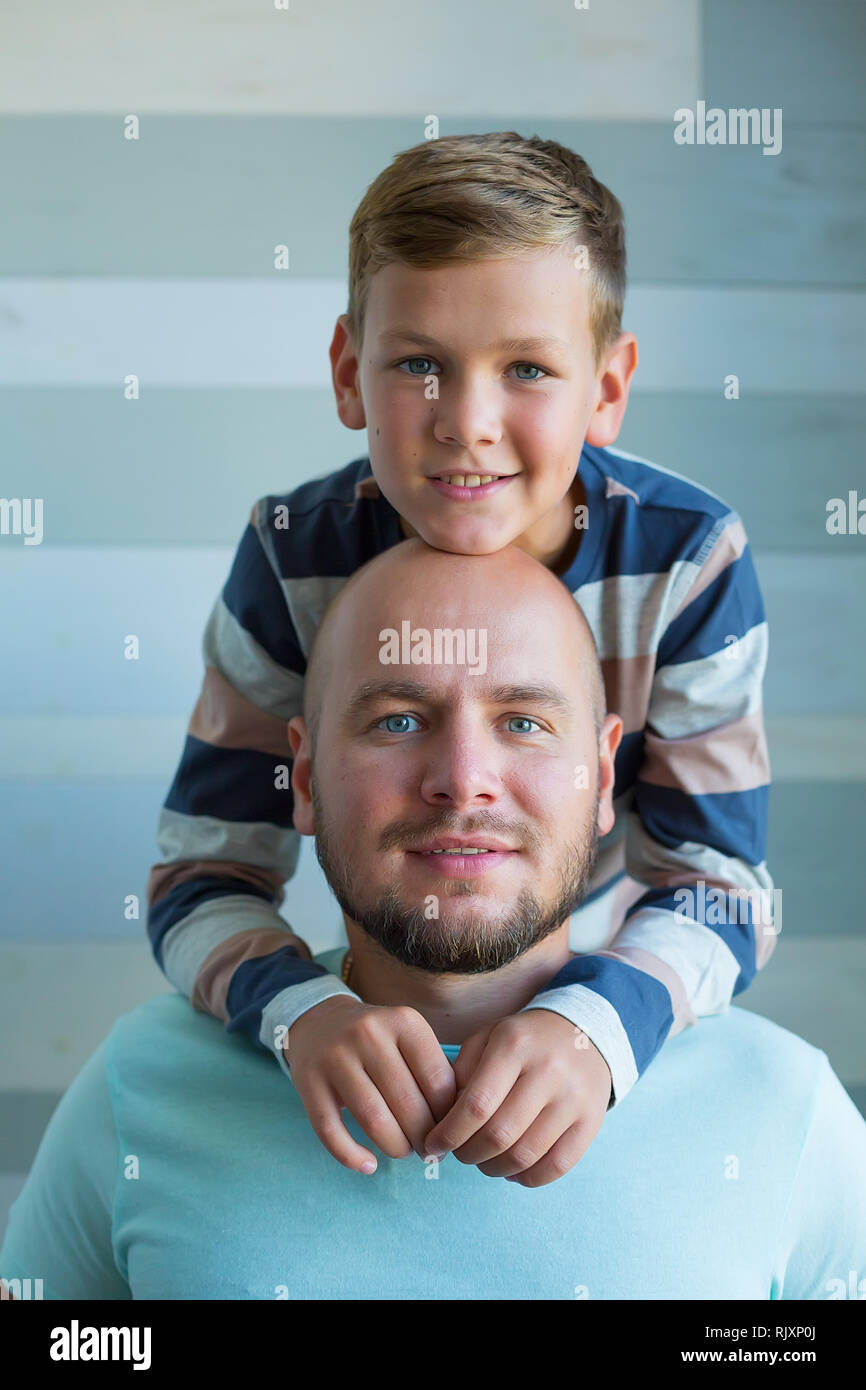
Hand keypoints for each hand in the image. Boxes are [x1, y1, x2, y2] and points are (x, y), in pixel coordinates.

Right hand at [285, 996, 456, 1173]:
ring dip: (395, 1146)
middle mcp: (369, 1034)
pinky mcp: (307, 1081)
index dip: (448, 1117)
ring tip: (403, 1151)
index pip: (438, 1081)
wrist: (321, 1021)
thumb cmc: (378, 1040)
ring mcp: (335, 1057)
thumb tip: (456, 1125)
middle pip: (407, 1103)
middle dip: (423, 1137)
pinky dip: (351, 1156)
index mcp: (403, 1021)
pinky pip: (330, 1131)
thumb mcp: (409, 1037)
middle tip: (428, 1151)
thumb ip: (432, 1071)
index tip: (448, 1132)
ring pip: (373, 1119)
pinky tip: (368, 1165)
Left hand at [422, 1008, 611, 1187]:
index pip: (476, 1105)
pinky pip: (557, 1166)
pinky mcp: (592, 1120)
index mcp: (514, 1045)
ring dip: (495, 1169)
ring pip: (526, 1155)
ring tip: (484, 1162)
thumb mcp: (488, 1038)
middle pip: (499, 1135)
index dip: (449, 1134)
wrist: (583, 1032)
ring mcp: (573, 1097)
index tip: (433, 1145)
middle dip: (469, 1154)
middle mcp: (548, 1070)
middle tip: (459, 1154)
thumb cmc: (523, 1041)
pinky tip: (513, 1170)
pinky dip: (528, 1178)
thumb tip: (442, 1121)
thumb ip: (461, 1073)